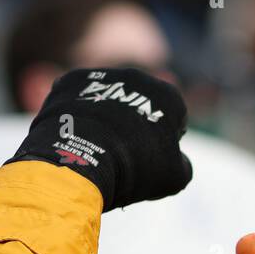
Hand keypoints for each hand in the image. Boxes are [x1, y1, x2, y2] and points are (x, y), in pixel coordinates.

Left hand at [6, 67, 191, 210]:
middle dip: (136, 125)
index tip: (152, 161)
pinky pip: (79, 98)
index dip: (166, 144)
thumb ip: (183, 164)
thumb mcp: (174, 177)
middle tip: (125, 155)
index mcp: (169, 96)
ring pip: (109, 99)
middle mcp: (138, 77)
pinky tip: (77, 136)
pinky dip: (80, 114)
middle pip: (141, 104)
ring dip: (107, 118)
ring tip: (98, 148)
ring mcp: (104, 76)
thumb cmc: (136, 168)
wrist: (83, 157)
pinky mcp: (72, 80)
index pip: (174, 120)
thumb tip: (178, 159)